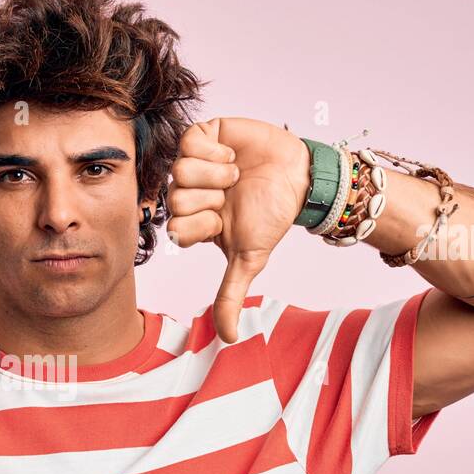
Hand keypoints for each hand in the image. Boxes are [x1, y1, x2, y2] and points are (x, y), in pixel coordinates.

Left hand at [166, 117, 310, 342]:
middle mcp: (188, 193)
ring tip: (235, 174)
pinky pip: (188, 141)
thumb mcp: (250, 259)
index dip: (202, 225)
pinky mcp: (203, 135)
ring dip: (216, 174)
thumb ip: (231, 294)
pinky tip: (231, 154)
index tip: (224, 220)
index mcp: (192, 222)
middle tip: (231, 195)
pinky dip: (214, 150)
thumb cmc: (272, 217)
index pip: (174, 228)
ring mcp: (193, 163)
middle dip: (210, 198)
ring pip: (179, 170)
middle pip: (174, 199)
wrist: (299, 178)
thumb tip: (229, 338)